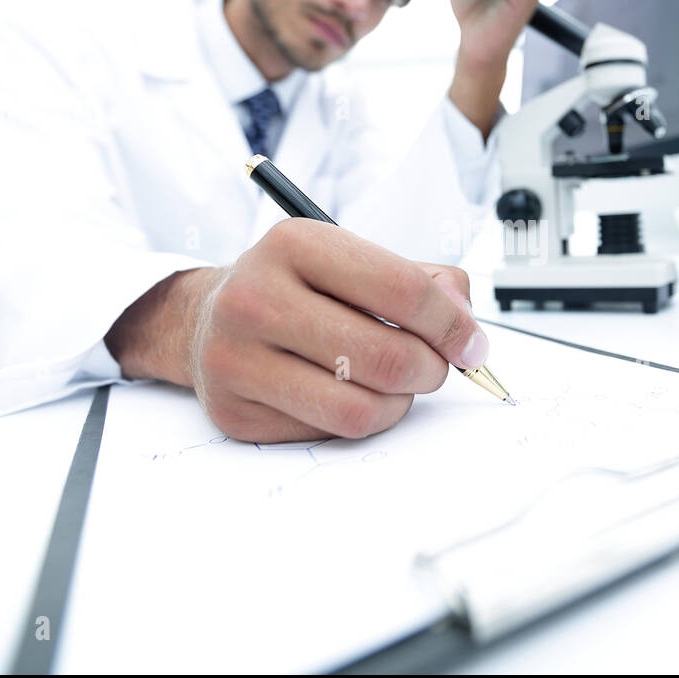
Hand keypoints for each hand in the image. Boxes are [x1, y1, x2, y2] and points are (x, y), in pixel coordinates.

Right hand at [105, 219, 487, 441]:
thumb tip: (466, 329)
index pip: (403, 290)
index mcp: (294, 243)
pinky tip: (350, 395)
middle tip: (435, 367)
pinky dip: (359, 420)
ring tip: (395, 384)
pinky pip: (329, 434)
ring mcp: (238, 358)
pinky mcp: (235, 411)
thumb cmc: (301, 289)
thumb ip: (426, 284)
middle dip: (432, 370)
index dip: (452, 324)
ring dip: (398, 403)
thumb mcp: (356, 260)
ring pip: (360, 409)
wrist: (208, 318)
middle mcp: (256, 297)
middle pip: (388, 357)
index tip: (470, 343)